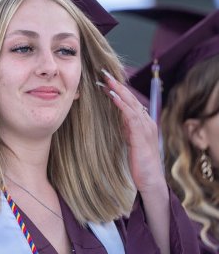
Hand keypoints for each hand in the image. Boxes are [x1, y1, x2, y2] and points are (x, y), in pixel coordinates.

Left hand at [99, 70, 163, 193]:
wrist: (151, 181)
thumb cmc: (140, 163)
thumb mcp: (131, 142)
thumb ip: (126, 129)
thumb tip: (116, 118)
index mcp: (144, 123)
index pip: (131, 101)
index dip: (118, 90)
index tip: (105, 81)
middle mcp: (147, 122)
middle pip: (131, 98)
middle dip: (117, 85)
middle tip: (103, 73)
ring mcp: (146, 127)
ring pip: (131, 103)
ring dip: (118, 90)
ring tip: (106, 80)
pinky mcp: (141, 134)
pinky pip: (131, 114)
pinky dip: (121, 103)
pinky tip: (112, 95)